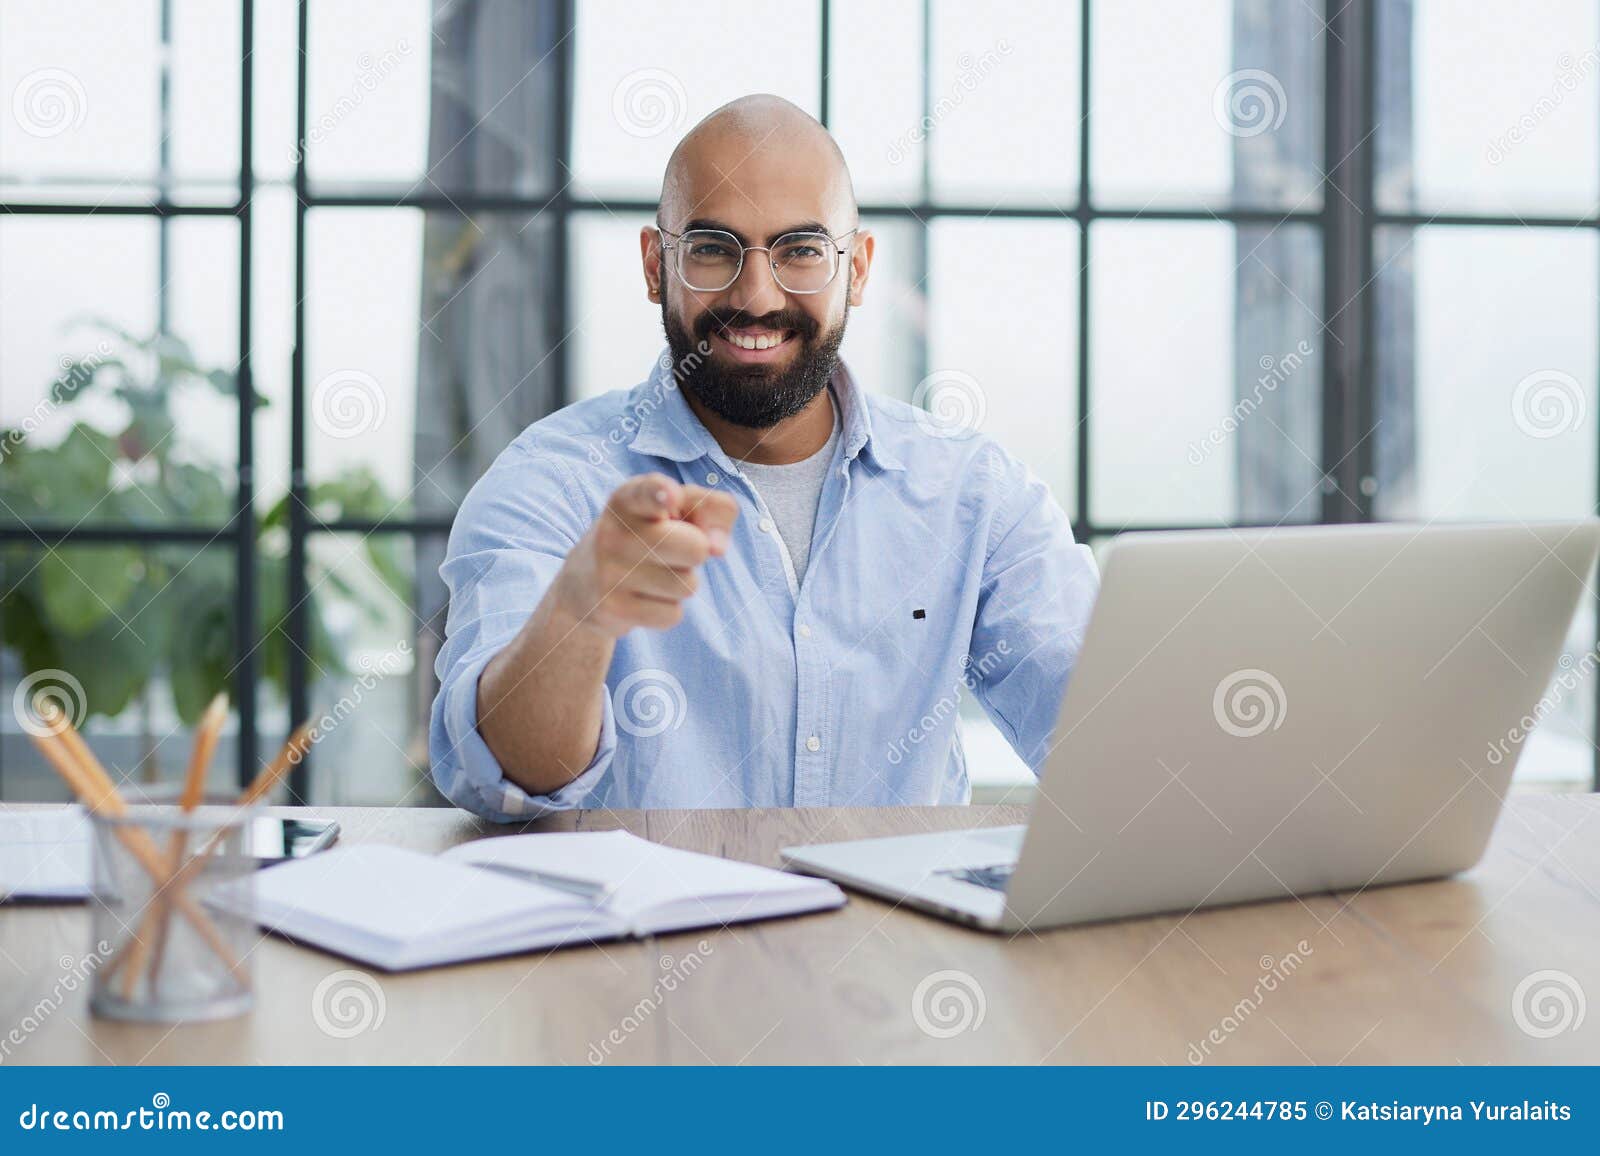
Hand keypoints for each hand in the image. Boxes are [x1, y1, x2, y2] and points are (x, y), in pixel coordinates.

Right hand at [551, 472, 738, 637]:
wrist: (585, 586)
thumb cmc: (645, 538)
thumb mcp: (674, 511)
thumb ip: (712, 510)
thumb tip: (719, 548)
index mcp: (627, 500)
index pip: (647, 491)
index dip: (662, 492)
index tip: (671, 496)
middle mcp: (614, 532)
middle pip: (696, 547)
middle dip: (695, 552)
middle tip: (670, 550)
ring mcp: (611, 572)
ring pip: (687, 585)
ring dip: (681, 583)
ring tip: (652, 574)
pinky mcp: (614, 608)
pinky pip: (673, 615)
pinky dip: (667, 609)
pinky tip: (642, 597)